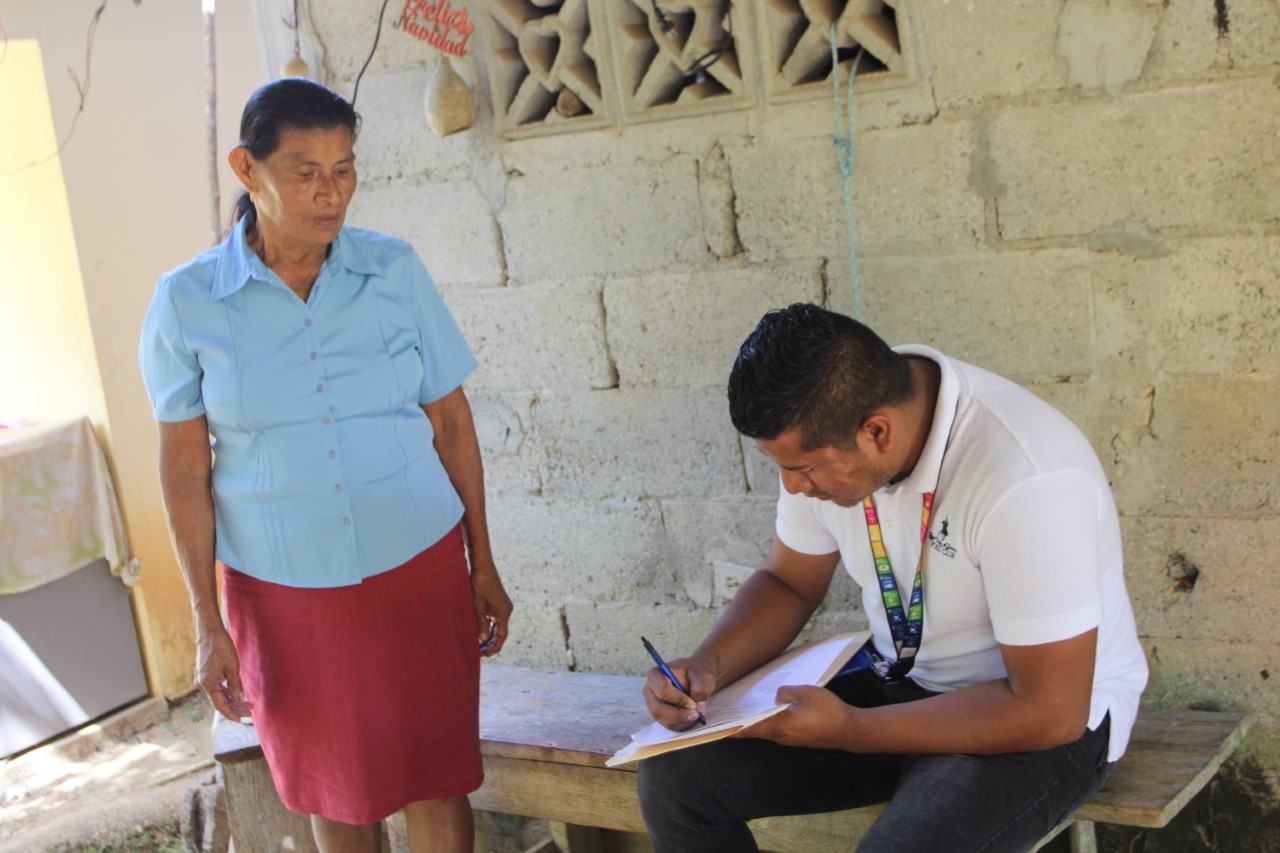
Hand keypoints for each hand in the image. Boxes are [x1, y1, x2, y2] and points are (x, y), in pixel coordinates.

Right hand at [195, 624, 252, 721]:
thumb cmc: (222, 647)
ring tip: (247, 703)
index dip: (231, 713)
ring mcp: (202, 679)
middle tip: (250, 711)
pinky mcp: (204, 674)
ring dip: (232, 699)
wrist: (209, 632)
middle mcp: (202, 684)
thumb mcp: (232, 667)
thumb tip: (239, 699)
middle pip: (219, 701)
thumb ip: (235, 685)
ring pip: (218, 694)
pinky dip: (226, 691)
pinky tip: (237, 694)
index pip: (220, 705)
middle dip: (235, 707)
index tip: (242, 719)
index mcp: (207, 684)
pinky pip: (216, 687)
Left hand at [471, 558, 512, 656]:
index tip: (486, 655)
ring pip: (497, 626)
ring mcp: (503, 607)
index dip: (495, 647)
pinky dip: (488, 627)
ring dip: (489, 636)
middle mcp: (506, 610)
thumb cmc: (480, 584)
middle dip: (491, 644)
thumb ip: (481, 623)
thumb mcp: (478, 606)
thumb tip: (483, 640)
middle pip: (501, 632)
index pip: (502, 635)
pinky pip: (494, 619)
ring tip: (478, 646)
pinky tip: (480, 633)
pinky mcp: (498, 603)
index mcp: (504, 612)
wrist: (483, 566)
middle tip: (479, 654)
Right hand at [644, 657, 712, 730]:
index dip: (678, 700)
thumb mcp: (703, 675)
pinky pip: (669, 726)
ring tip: (697, 714)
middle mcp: (650, 691)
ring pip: (664, 720)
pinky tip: (692, 717)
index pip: (662, 690)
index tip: (694, 704)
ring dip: (682, 721)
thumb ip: (702, 689)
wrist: (697, 679)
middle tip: (696, 715)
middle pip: (658, 710)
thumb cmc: (696, 673)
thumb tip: (699, 707)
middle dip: (678, 715)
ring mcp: (653, 705)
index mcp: (655, 675)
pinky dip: (683, 725)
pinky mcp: (661, 716)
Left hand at [734, 685, 853, 748]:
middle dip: (740, 721)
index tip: (714, 725)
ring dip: (755, 721)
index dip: (729, 727)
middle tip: (726, 711)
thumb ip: (784, 692)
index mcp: (778, 726)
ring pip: (766, 729)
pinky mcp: (798, 738)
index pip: (746, 729)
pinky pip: (778, 729)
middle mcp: (780, 736)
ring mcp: (790, 739)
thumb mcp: (804, 692)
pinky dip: (769, 721)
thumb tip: (775, 695)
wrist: (850, 730)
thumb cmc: (827, 711)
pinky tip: (772, 709)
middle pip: (754, 730)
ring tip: (745, 707)